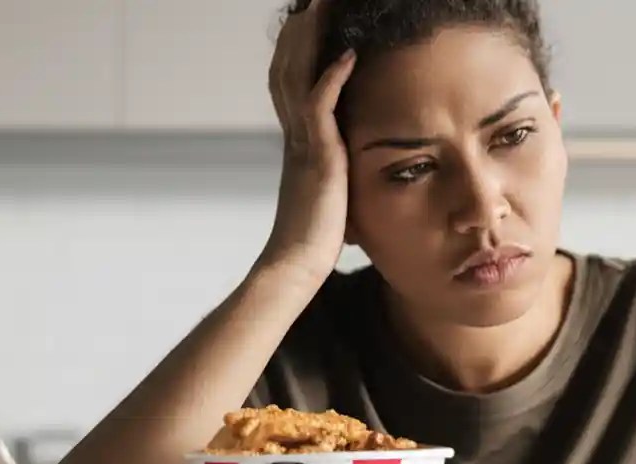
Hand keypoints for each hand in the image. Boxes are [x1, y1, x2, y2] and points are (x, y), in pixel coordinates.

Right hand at [257, 0, 358, 285]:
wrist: (296, 265)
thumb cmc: (315, 239)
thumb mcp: (328, 195)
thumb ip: (333, 175)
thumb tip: (344, 176)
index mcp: (297, 142)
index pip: (290, 83)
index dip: (296, 50)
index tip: (308, 22)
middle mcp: (294, 136)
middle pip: (288, 66)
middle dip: (300, 30)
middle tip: (311, 1)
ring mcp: (302, 144)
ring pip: (297, 76)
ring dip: (311, 38)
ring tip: (322, 7)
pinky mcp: (317, 158)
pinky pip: (320, 106)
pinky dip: (332, 76)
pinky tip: (348, 53)